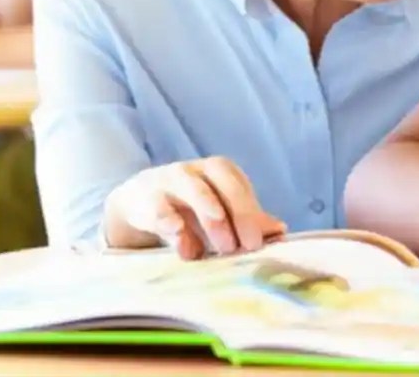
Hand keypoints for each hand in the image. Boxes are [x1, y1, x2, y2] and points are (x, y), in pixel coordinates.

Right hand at [104, 156, 286, 259]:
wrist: (138, 202)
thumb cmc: (188, 208)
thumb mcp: (219, 212)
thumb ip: (248, 222)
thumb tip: (280, 232)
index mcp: (220, 170)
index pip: (240, 186)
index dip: (252, 214)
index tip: (259, 243)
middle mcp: (196, 170)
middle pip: (223, 183)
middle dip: (239, 214)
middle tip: (245, 247)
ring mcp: (168, 180)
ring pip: (193, 190)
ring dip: (211, 217)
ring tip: (222, 247)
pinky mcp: (144, 198)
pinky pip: (158, 208)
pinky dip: (172, 225)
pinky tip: (184, 248)